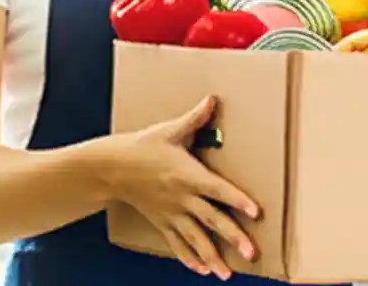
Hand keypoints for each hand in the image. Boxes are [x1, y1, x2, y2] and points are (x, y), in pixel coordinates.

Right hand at [105, 96, 260, 278]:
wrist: (111, 167)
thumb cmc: (143, 146)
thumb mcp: (171, 130)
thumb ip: (195, 118)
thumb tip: (213, 99)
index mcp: (189, 175)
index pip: (219, 190)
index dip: (238, 201)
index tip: (256, 212)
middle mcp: (182, 198)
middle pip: (213, 221)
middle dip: (233, 238)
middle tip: (251, 254)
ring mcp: (172, 213)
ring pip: (196, 239)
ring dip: (213, 257)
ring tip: (227, 274)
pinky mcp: (162, 222)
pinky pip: (177, 244)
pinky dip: (189, 258)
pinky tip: (202, 270)